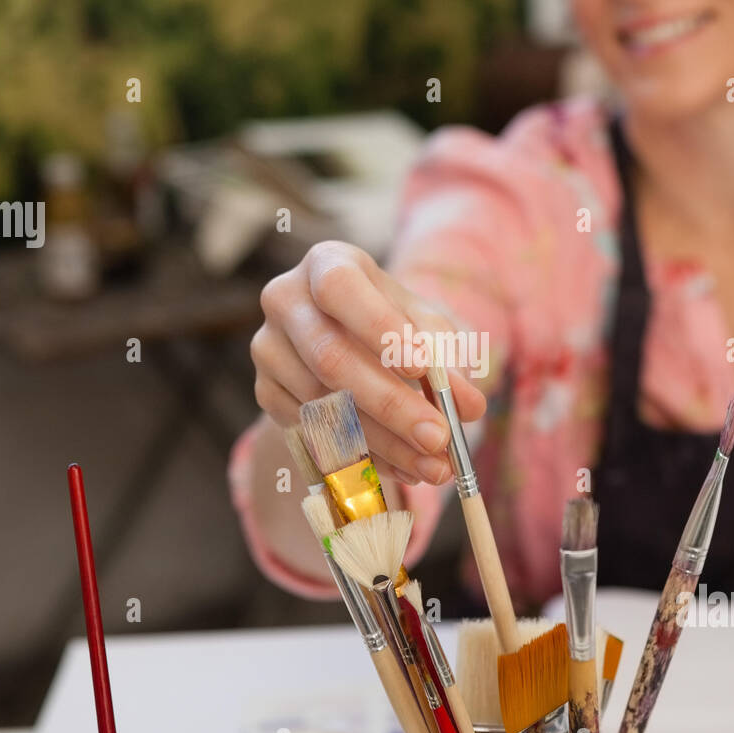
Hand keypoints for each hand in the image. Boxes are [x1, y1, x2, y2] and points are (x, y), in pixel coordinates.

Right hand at [251, 240, 486, 484]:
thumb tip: (468, 405)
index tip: (422, 368)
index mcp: (326, 263)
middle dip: (391, 404)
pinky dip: (361, 457)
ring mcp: (268, 349)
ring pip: (322, 405)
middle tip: (438, 437)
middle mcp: (285, 300)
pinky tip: (402, 469)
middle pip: (330, 357)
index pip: (341, 288)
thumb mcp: (423, 325)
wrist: (344, 338)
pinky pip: (312, 433)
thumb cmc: (391, 321)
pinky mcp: (265, 392)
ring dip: (383, 443)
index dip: (378, 327)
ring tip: (433, 466)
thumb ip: (447, 357)